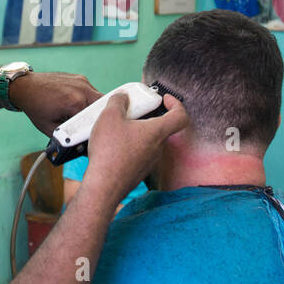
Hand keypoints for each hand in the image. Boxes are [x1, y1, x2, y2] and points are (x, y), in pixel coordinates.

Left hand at [9, 72, 101, 137]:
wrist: (25, 87)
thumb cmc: (35, 108)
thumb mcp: (49, 128)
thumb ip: (67, 139)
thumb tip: (81, 147)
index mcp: (75, 102)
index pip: (96, 120)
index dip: (95, 130)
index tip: (93, 137)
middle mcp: (82, 89)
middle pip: (103, 108)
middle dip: (99, 119)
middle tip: (92, 128)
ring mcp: (82, 81)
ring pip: (100, 99)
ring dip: (95, 109)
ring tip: (84, 117)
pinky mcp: (80, 78)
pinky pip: (92, 92)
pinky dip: (89, 100)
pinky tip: (78, 105)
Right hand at [82, 92, 187, 206]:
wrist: (103, 186)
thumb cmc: (110, 151)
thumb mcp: (109, 116)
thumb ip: (118, 101)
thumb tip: (122, 97)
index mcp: (157, 132)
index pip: (180, 116)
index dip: (176, 104)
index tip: (165, 99)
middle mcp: (157, 148)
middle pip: (158, 127)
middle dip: (145, 117)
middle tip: (129, 112)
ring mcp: (148, 162)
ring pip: (146, 141)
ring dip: (133, 132)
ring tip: (114, 129)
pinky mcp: (138, 172)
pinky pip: (136, 154)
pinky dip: (126, 147)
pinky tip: (110, 146)